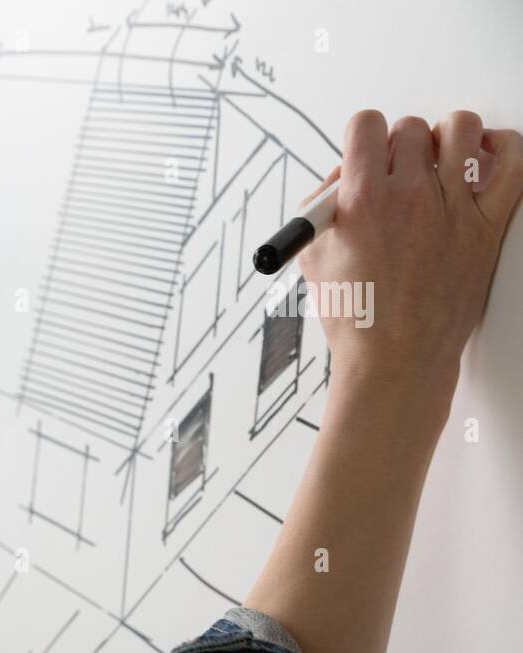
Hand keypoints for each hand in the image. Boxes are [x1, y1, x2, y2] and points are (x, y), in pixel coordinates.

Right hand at [296, 111, 522, 406]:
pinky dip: (504, 148)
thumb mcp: (315, 259)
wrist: (394, 360)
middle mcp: (408, 197)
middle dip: (400, 144)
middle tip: (398, 172)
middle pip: (410, 128)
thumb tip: (336, 184)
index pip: (365, 125)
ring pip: (462, 130)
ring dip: (448, 137)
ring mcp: (452, 208)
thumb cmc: (357, 318)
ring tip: (440, 160)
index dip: (362, 135)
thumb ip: (320, 212)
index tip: (365, 153)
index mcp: (360, 200)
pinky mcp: (486, 226)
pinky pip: (513, 163)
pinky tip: (486, 157)